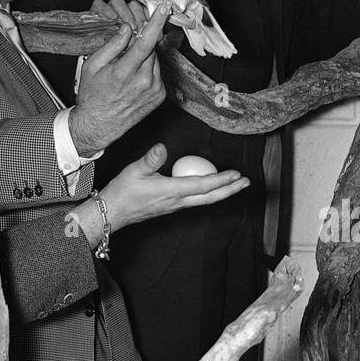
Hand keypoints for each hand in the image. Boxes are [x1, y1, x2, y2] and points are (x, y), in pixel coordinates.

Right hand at [69, 1, 170, 152]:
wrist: (99, 124)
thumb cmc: (93, 94)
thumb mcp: (93, 66)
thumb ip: (112, 45)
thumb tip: (127, 28)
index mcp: (125, 72)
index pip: (146, 42)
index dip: (156, 22)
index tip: (165, 8)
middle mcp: (144, 82)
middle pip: (151, 49)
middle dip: (142, 42)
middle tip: (127, 47)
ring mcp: (155, 90)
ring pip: (156, 60)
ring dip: (145, 57)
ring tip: (128, 67)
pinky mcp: (160, 96)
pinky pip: (157, 73)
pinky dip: (149, 69)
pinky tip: (134, 78)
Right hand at [101, 143, 249, 229]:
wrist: (113, 213)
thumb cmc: (122, 192)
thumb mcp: (134, 171)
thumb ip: (150, 159)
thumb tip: (162, 147)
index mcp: (171, 191)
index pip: (203, 186)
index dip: (221, 180)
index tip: (236, 174)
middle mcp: (178, 201)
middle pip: (210, 197)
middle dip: (230, 189)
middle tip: (246, 182)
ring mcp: (176, 206)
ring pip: (205, 200)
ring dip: (222, 192)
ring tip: (235, 185)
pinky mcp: (172, 206)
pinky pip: (196, 201)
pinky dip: (209, 194)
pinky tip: (212, 188)